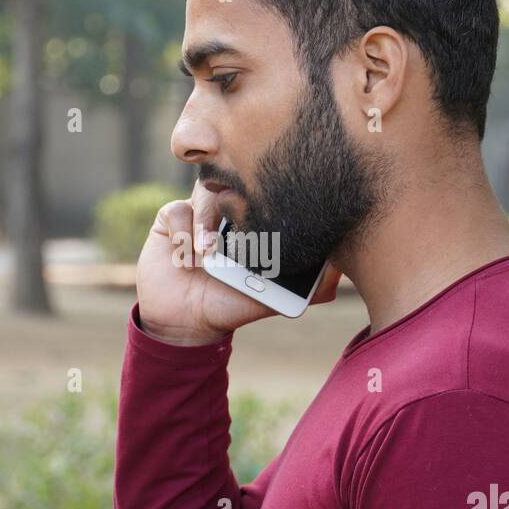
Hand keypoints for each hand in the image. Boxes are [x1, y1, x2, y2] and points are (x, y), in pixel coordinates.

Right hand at [135, 179, 340, 344]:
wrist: (185, 322)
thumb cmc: (228, 306)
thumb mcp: (269, 300)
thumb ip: (304, 290)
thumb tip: (338, 278)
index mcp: (249, 222)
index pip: (260, 194)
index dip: (263, 199)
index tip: (266, 221)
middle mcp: (224, 212)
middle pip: (232, 185)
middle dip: (233, 206)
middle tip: (236, 234)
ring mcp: (197, 212)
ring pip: (203, 194)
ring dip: (205, 224)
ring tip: (207, 255)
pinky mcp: (169, 221)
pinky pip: (176, 211)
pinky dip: (182, 233)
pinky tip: (186, 260)